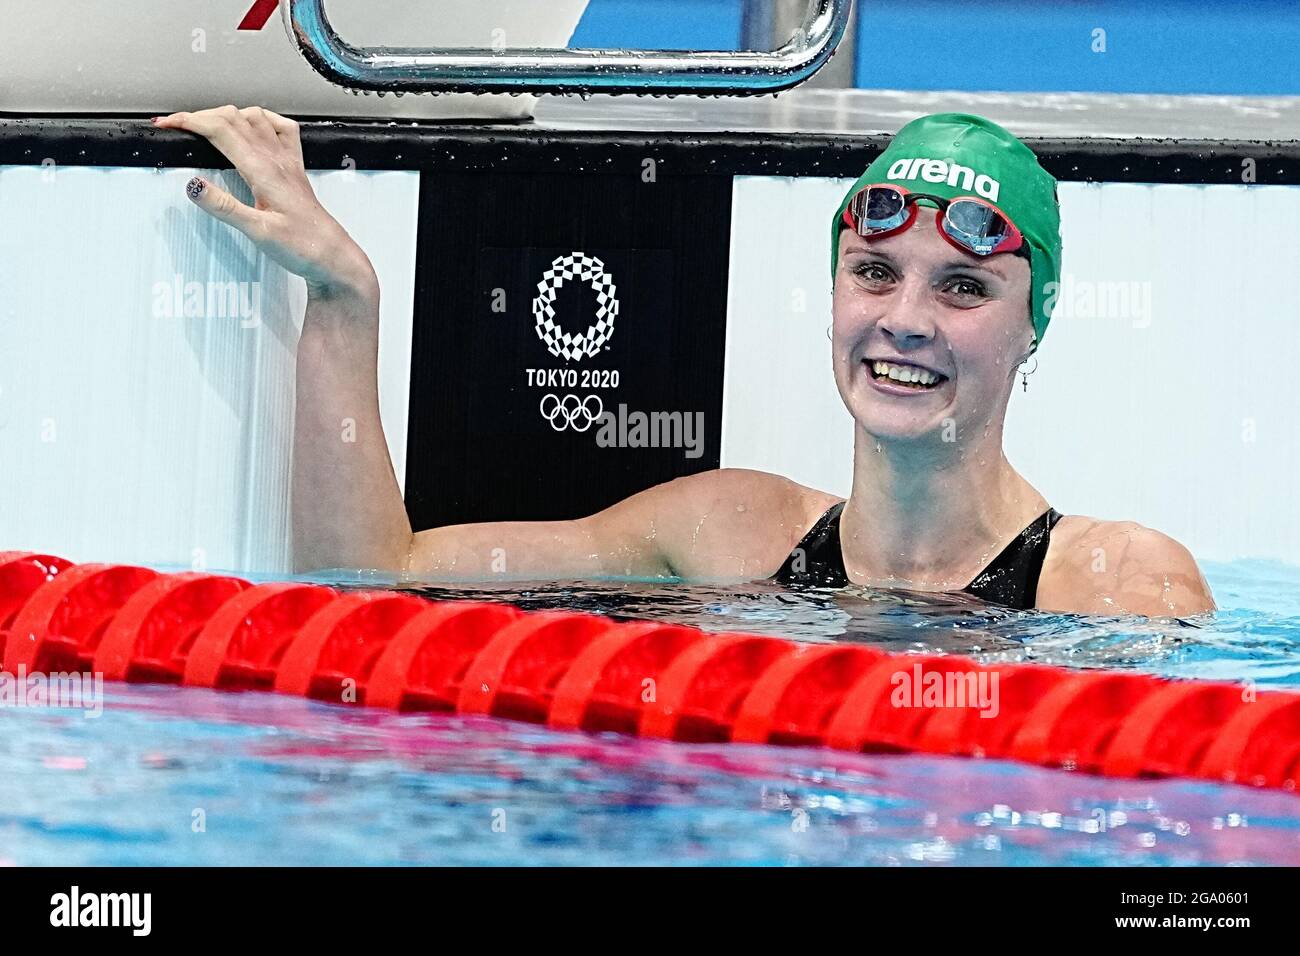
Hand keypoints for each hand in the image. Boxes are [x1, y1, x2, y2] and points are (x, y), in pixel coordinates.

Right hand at [153, 105, 377, 301]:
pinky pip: (281, 129)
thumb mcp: (258, 232)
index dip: (188, 121)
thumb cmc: (303, 247)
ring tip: (203, 124)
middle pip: (233, 117)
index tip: (165, 125)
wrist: (333, 256)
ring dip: (226, 114)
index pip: (220, 130)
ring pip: (255, 118)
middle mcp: (277, 159)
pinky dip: (261, 119)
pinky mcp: (295, 169)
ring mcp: (288, 161)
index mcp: (264, 170)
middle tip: (175, 125)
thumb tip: (193, 185)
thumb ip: (224, 207)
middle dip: (199, 115)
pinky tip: (252, 125)